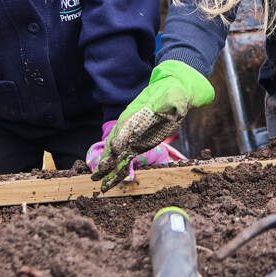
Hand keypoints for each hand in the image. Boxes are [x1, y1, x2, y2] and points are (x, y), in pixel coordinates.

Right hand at [92, 61, 213, 189]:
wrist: (169, 93)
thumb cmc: (170, 94)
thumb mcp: (173, 97)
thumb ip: (172, 103)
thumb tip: (176, 106)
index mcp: (136, 114)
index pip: (126, 126)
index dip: (121, 137)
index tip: (116, 148)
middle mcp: (129, 127)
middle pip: (115, 143)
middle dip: (107, 158)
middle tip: (99, 172)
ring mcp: (131, 138)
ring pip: (116, 155)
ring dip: (108, 169)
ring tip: (99, 182)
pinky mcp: (136, 146)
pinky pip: (124, 160)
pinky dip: (117, 171)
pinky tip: (110, 183)